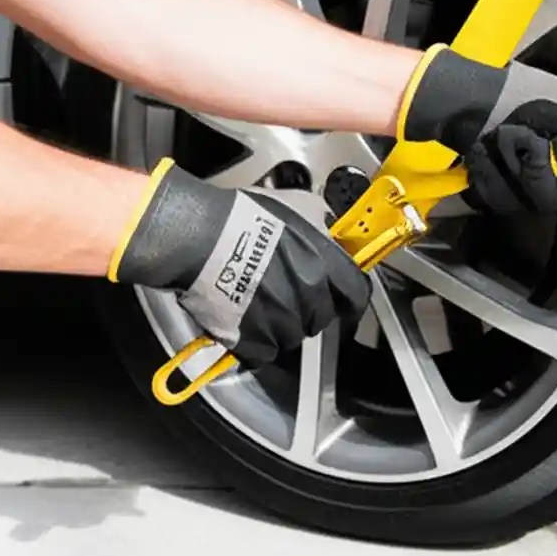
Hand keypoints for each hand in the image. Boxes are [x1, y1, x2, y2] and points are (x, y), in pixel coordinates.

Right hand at [108, 159, 370, 366]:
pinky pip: (265, 352)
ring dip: (280, 324)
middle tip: (285, 291)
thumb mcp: (299, 204)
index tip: (343, 298)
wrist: (199, 236)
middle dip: (308, 307)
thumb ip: (325, 225)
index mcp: (327, 266)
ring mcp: (284, 323)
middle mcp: (311, 297)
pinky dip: (255, 342)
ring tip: (257, 302)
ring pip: (293, 336)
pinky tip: (243, 320)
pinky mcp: (255, 342)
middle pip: (322, 317)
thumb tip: (335, 234)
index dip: (350, 297)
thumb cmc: (244, 216)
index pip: (357, 295)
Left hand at [396, 44, 556, 213]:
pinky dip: (490, 168)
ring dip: (520, 158)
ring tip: (508, 133)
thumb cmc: (524, 97)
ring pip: (534, 201)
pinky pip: (497, 198)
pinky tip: (484, 149)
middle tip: (550, 139)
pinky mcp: (494, 198)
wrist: (467, 97)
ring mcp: (527, 194)